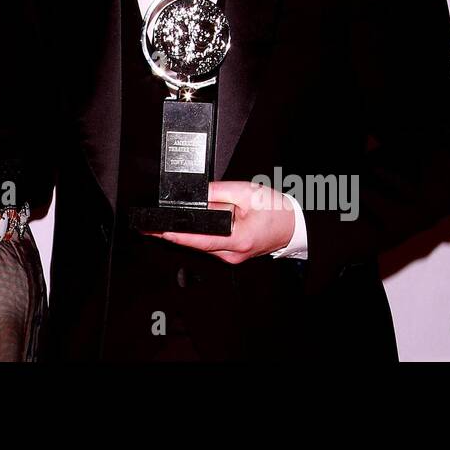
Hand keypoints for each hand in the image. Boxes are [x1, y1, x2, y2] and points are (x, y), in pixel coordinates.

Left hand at [141, 181, 295, 263]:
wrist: (294, 225)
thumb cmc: (276, 211)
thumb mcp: (246, 193)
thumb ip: (219, 192)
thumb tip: (196, 194)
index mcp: (236, 240)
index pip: (197, 240)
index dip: (174, 235)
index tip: (155, 231)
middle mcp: (231, 254)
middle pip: (196, 243)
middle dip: (178, 231)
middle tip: (154, 222)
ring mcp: (231, 257)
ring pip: (202, 244)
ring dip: (189, 233)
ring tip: (173, 220)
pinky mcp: (232, 254)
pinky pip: (210, 244)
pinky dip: (202, 234)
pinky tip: (198, 224)